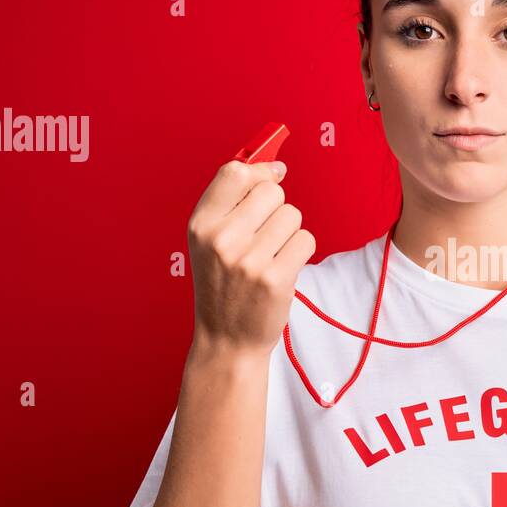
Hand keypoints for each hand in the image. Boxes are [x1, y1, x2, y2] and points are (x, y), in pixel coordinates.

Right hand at [185, 159, 314, 356]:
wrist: (227, 340)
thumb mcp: (210, 241)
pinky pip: (306, 240)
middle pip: (272, 192)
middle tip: (264, 236)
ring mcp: (248, 260)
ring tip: (270, 256)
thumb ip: (233, 202)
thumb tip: (274, 166)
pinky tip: (282, 268)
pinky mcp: (275, 278)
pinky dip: (300, 252)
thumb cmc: (223, 285)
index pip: (235, 172)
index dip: (260, 171)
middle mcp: (221, 239)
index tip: (272, 176)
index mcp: (201, 224)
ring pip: (293, 216)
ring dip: (289, 233)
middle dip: (276, 209)